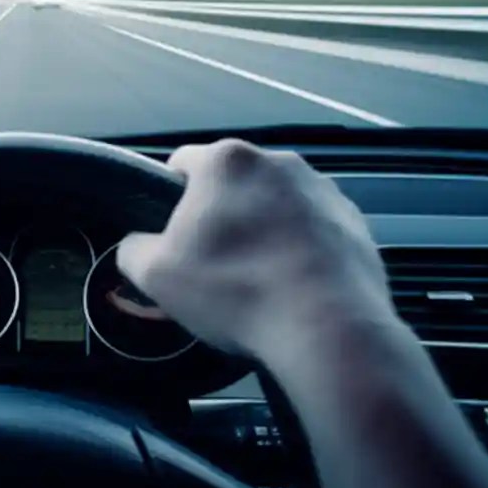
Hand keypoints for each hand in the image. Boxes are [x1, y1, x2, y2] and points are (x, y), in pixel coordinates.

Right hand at [118, 139, 397, 363]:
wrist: (328, 327)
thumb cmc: (234, 290)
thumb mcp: (155, 276)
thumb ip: (133, 250)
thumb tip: (137, 246)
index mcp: (226, 160)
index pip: (181, 163)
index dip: (169, 202)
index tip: (173, 240)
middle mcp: (278, 160)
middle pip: (231, 185)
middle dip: (220, 216)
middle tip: (211, 266)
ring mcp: (323, 188)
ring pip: (274, 205)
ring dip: (261, 231)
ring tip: (257, 281)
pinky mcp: (354, 221)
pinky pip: (312, 229)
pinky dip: (300, 249)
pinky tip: (293, 287)